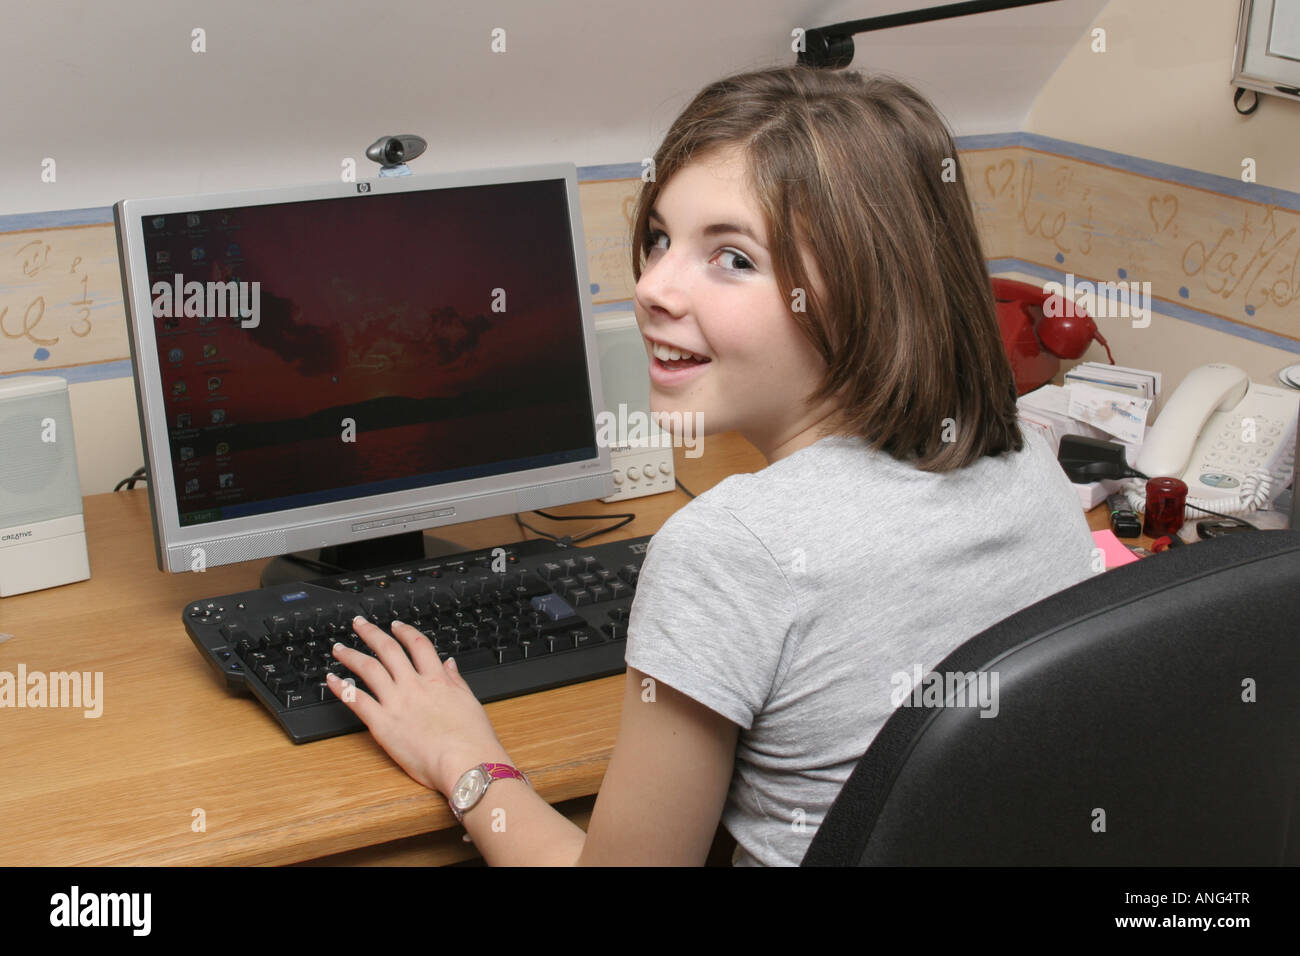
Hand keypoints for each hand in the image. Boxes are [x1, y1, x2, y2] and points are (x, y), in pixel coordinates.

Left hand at [327, 617, 509, 795]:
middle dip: (371, 633)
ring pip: (368, 669)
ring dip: (351, 655)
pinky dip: (342, 688)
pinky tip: (332, 680)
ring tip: (339, 649)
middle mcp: (414, 685)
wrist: (465, 761)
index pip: (418, 645)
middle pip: (388, 650)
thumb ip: (456, 680)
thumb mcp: (470, 701)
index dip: (405, 631)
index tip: (395, 625)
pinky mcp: (382, 724)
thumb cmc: (472, 738)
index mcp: (437, 680)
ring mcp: (396, 702)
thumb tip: (450, 664)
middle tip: (359, 624)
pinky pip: (357, 700)